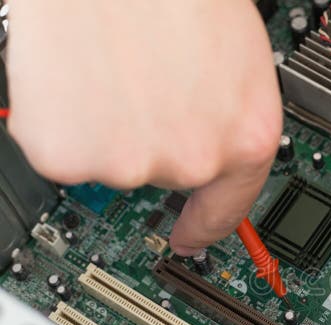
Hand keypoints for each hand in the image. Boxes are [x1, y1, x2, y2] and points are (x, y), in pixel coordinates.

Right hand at [6, 0, 281, 255]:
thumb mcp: (234, 54)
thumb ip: (224, 113)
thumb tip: (209, 145)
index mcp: (248, 136)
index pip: (230, 208)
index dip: (206, 227)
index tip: (190, 239)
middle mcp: (196, 160)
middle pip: (163, 173)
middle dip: (149, 136)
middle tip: (139, 83)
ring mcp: (130, 165)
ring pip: (109, 159)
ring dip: (104, 122)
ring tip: (109, 62)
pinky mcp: (67, 157)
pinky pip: (61, 148)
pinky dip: (59, 116)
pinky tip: (74, 71)